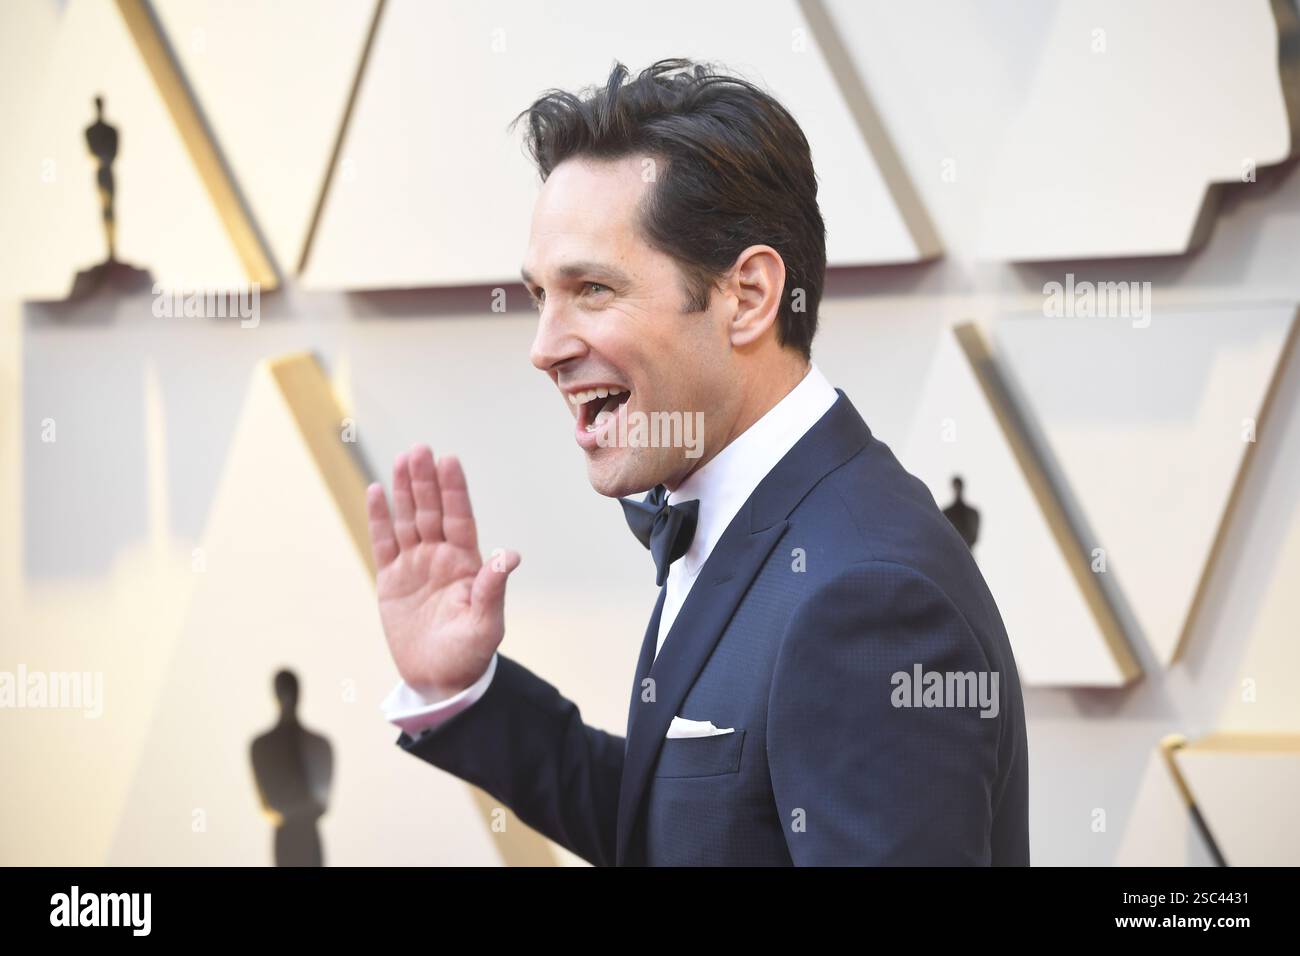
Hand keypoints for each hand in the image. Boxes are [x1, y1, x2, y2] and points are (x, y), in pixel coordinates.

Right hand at [366, 445, 520, 697]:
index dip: (454, 490)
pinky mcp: (391, 579)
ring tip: (401, 459)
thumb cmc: (470, 653)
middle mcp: (440, 557)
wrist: (439, 680)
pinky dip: (378, 518)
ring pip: (408, 520)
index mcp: (466, 564)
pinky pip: (383, 543)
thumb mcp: (486, 623)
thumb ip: (493, 588)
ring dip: (404, 490)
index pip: (459, 518)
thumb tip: (510, 556)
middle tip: (419, 449)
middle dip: (425, 481)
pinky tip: (375, 492)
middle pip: (431, 511)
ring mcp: (415, 565)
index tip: (449, 460)